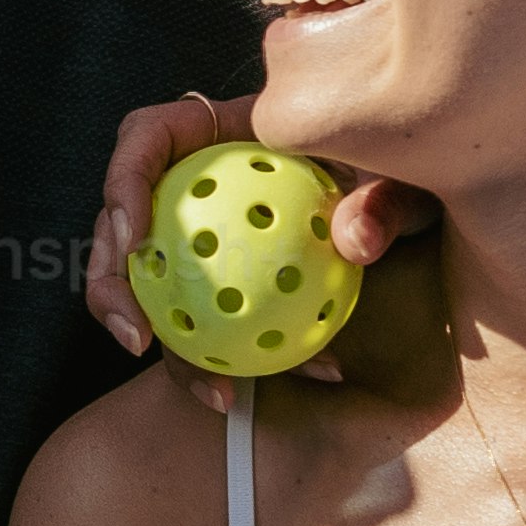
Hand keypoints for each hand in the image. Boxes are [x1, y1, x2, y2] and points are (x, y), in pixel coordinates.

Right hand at [75, 95, 419, 370]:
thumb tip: (354, 242)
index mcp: (221, 131)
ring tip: (202, 386)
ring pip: (150, 282)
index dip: (123, 183)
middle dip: (113, 284)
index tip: (135, 240)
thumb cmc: (396, 160)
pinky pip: (198, 316)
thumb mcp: (399, 170)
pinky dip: (212, 356)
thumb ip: (380, 198)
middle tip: (137, 338)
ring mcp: (200, 232)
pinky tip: (240, 394)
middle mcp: (196, 180)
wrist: (412, 186)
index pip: (147, 138)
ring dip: (159, 338)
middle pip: (123, 223)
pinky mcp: (216, 276)